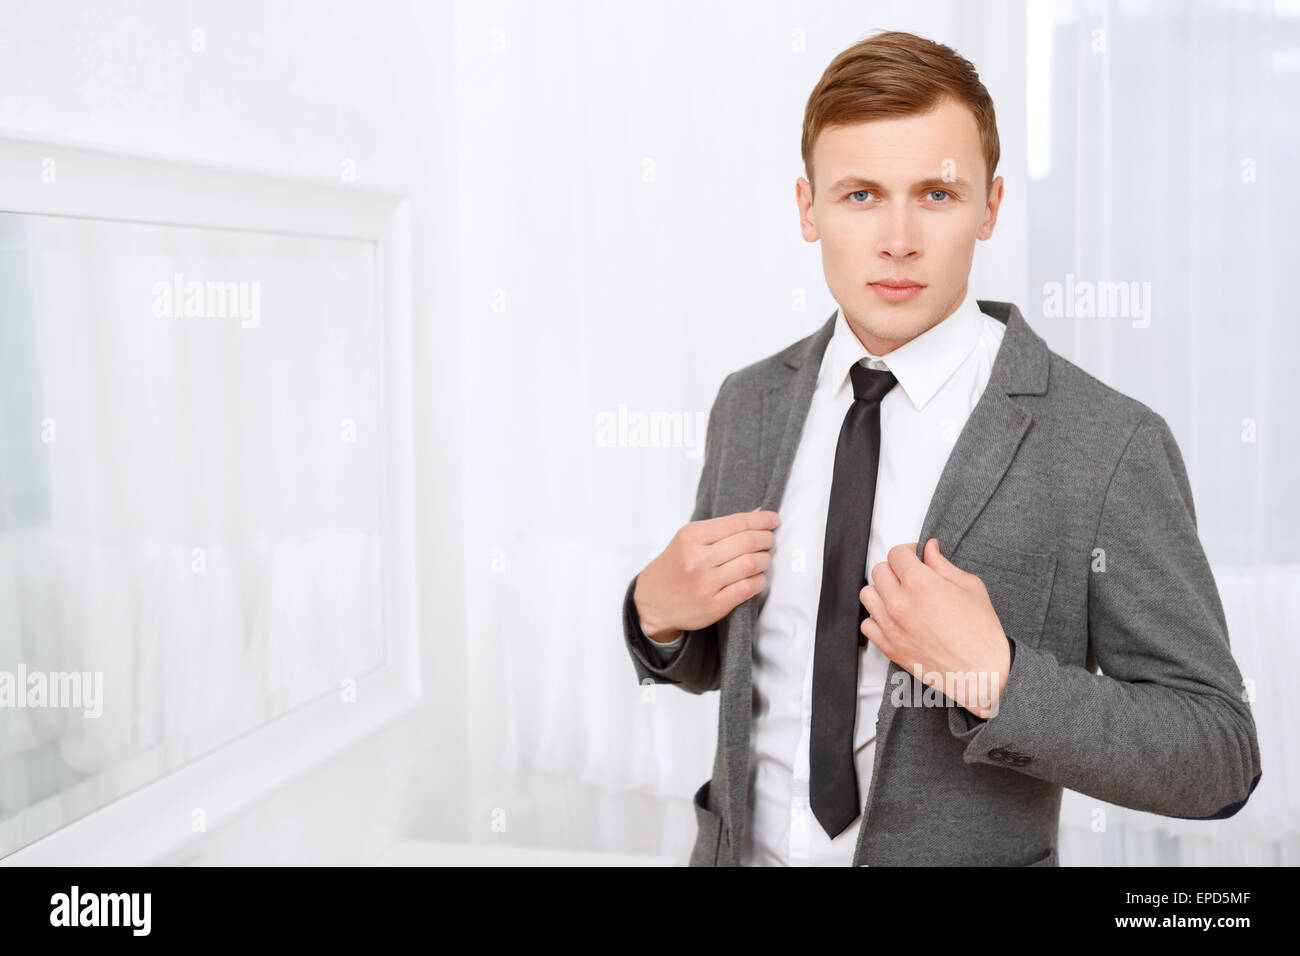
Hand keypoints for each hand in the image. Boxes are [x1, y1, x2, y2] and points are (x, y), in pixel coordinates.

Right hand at [633, 508, 779, 642]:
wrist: (652, 601)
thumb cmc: (675, 565)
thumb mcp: (689, 540)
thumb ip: (722, 527)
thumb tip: (759, 513)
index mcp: (690, 537)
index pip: (737, 523)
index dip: (761, 520)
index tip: (774, 519)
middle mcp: (697, 559)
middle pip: (747, 542)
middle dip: (766, 538)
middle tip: (770, 539)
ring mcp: (705, 584)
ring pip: (751, 564)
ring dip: (765, 559)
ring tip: (764, 558)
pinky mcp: (714, 606)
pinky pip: (748, 588)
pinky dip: (760, 580)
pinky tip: (757, 577)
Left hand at [860, 538, 1011, 717]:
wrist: (981, 672)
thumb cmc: (981, 633)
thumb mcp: (969, 586)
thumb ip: (943, 564)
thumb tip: (929, 549)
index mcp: (919, 583)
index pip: (896, 553)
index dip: (908, 551)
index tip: (915, 556)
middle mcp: (899, 602)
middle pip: (879, 570)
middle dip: (895, 568)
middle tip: (910, 575)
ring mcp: (891, 625)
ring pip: (868, 594)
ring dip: (882, 590)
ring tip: (900, 595)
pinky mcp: (889, 646)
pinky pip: (867, 624)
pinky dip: (876, 617)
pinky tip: (894, 617)